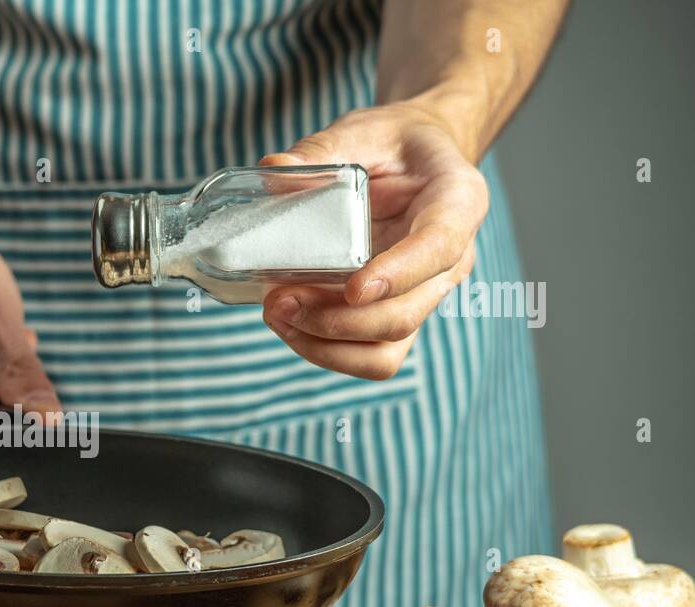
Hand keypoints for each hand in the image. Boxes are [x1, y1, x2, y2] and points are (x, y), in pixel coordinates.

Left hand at [259, 103, 487, 379]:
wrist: (413, 160)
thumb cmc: (392, 144)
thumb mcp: (362, 129)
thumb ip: (320, 149)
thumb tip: (273, 172)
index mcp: (457, 201)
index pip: (438, 247)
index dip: (399, 274)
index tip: (355, 288)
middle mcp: (449, 259)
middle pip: (405, 314)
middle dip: (338, 319)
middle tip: (280, 299)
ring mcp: (423, 295)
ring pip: (386, 350)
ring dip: (326, 345)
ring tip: (277, 316)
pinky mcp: (395, 314)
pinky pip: (366, 354)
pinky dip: (323, 349)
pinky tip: (287, 322)